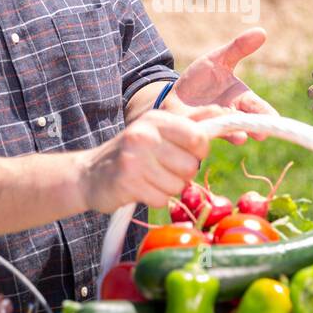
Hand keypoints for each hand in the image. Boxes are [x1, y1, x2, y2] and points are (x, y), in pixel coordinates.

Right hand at [79, 106, 225, 214]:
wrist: (90, 174)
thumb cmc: (133, 152)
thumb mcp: (159, 131)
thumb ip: (192, 122)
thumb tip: (222, 113)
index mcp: (156, 119)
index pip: (198, 137)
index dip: (199, 151)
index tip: (186, 153)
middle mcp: (144, 134)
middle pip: (191, 166)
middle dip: (182, 173)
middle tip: (162, 168)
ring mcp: (134, 158)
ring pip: (178, 186)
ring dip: (167, 187)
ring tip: (149, 178)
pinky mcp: (127, 182)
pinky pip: (162, 199)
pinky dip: (154, 198)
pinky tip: (140, 188)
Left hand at [169, 27, 275, 144]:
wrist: (176, 94)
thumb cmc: (203, 79)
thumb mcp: (219, 59)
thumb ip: (238, 48)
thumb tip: (261, 32)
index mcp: (240, 100)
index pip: (258, 108)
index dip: (267, 114)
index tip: (275, 120)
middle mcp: (229, 115)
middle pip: (245, 124)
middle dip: (253, 128)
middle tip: (261, 134)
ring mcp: (212, 124)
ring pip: (223, 131)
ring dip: (231, 133)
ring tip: (240, 138)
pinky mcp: (193, 129)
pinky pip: (199, 130)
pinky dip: (202, 128)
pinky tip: (203, 127)